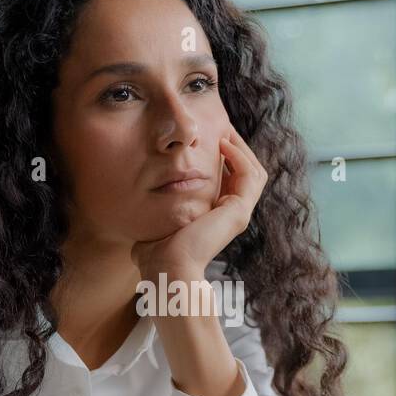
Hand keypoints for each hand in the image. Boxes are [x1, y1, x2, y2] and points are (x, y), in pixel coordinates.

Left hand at [130, 124, 267, 280]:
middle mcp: (233, 214)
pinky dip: (239, 157)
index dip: (226, 157)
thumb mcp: (159, 218)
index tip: (210, 137)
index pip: (232, 179)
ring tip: (224, 131)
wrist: (165, 268)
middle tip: (221, 127)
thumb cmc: (156, 251)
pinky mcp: (239, 213)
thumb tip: (140, 194)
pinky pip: (250, 176)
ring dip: (241, 148)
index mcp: (218, 216)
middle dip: (237, 147)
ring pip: (255, 171)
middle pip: (248, 172)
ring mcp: (239, 214)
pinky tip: (222, 144)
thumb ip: (159, 205)